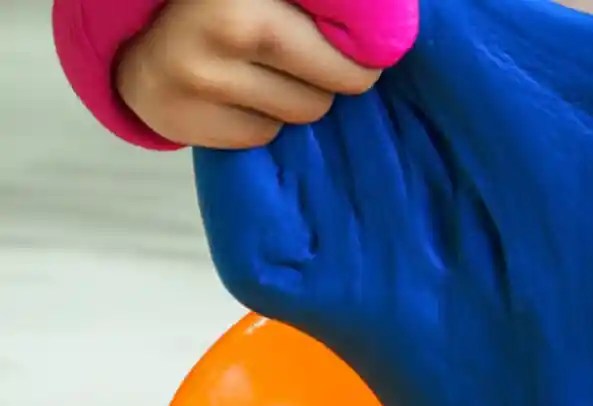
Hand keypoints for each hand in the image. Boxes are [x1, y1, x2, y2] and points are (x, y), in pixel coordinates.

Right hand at [116, 0, 380, 148]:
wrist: (136, 30)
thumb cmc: (230, 6)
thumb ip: (327, 8)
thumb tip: (386, 41)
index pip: (356, 44)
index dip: (363, 47)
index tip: (349, 42)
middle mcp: (226, 24)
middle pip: (338, 84)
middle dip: (327, 72)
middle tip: (292, 48)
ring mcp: (197, 74)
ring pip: (303, 112)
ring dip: (292, 96)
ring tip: (256, 65)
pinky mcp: (180, 117)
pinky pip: (260, 136)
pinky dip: (255, 119)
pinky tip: (229, 89)